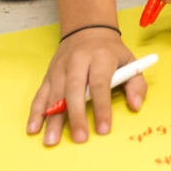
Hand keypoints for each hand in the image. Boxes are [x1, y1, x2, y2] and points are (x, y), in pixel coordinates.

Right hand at [27, 29, 146, 146]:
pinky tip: (33, 128)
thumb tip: (135, 105)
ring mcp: (60, 68)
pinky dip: (36, 112)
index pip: (100, 83)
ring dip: (52, 119)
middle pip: (74, 89)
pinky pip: (40, 94)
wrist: (87, 29)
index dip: (102, 107)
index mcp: (101, 57)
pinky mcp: (48, 75)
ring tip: (51, 141)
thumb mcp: (130, 61)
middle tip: (79, 138)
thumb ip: (136, 84)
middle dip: (76, 115)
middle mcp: (78, 61)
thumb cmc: (111, 52)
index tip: (103, 129)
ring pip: (55, 94)